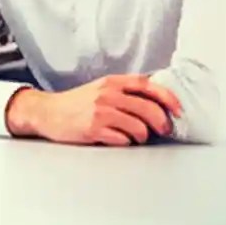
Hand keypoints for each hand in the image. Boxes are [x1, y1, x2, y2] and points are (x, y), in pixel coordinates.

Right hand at [6, 74, 182, 145]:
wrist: (46, 112)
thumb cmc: (76, 103)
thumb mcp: (100, 88)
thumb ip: (125, 91)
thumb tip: (158, 102)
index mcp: (112, 82)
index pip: (148, 86)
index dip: (168, 98)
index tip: (178, 111)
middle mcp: (107, 94)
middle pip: (149, 109)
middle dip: (162, 124)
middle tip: (163, 131)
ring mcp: (100, 111)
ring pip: (139, 128)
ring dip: (141, 136)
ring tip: (132, 136)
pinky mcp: (93, 128)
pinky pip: (123, 140)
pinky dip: (124, 142)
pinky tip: (115, 138)